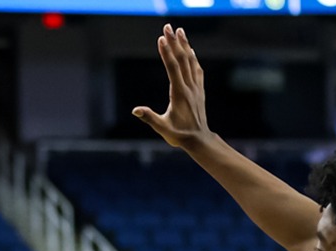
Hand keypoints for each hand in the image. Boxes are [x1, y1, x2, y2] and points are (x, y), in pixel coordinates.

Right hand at [131, 25, 211, 149]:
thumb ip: (150, 118)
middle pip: (182, 60)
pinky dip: (193, 58)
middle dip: (174, 42)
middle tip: (168, 27)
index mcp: (179, 94)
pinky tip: (190, 51)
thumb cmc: (179, 135)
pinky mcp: (199, 90)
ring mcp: (196, 87)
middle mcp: (189, 87)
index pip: (173, 68)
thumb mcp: (162, 128)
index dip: (167, 53)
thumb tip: (135, 110)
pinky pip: (197, 70)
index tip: (161, 39)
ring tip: (180, 31)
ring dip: (185, 45)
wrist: (200, 140)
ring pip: (191, 62)